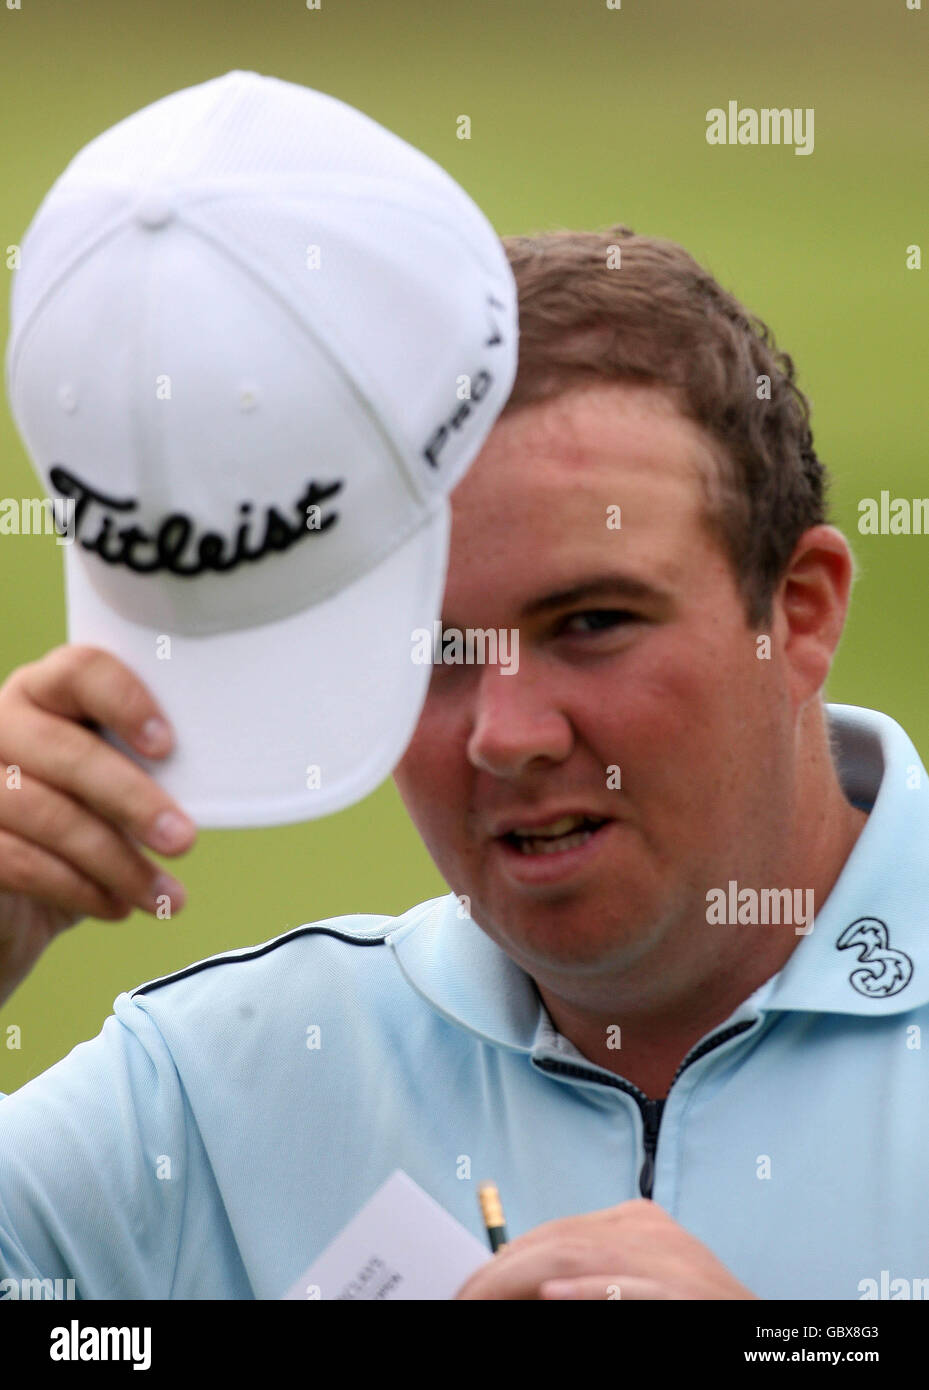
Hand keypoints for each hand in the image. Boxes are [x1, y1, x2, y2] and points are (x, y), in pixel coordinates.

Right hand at [0, 644, 196, 1006]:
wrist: (17, 907)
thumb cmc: (85, 828)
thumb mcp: (119, 791)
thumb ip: (149, 767)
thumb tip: (223, 776)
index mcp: (46, 693)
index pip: (80, 670)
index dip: (125, 702)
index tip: (168, 746)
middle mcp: (0, 725)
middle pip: (67, 751)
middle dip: (134, 800)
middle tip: (185, 842)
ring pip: (47, 813)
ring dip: (118, 861)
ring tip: (165, 896)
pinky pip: (20, 860)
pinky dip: (79, 889)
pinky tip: (119, 907)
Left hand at [455, 1198, 758, 1299]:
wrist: (770, 1344)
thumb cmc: (689, 1310)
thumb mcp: (631, 1289)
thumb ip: (586, 1284)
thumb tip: (519, 1290)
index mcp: (636, 1224)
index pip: (553, 1233)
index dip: (503, 1262)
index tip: (466, 1290)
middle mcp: (651, 1230)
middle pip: (558, 1240)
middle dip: (501, 1274)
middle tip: (461, 1301)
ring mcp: (673, 1258)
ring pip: (581, 1257)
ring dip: (522, 1280)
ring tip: (480, 1301)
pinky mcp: (689, 1292)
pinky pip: (631, 1287)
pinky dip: (589, 1293)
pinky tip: (551, 1297)